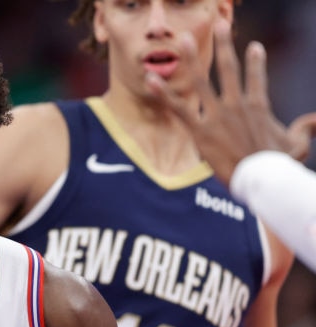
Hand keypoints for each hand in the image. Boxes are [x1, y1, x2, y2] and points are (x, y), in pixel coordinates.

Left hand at [145, 18, 315, 184]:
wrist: (262, 179)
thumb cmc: (280, 165)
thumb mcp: (298, 144)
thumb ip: (306, 128)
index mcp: (259, 107)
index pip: (257, 78)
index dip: (256, 62)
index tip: (255, 46)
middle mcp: (236, 106)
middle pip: (228, 68)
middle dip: (223, 45)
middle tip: (218, 24)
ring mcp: (217, 116)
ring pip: (201, 81)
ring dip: (192, 58)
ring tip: (184, 38)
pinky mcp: (200, 131)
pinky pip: (178, 109)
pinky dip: (163, 94)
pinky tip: (150, 79)